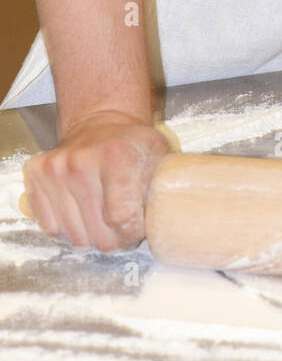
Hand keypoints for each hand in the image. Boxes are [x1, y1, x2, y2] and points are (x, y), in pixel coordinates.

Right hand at [23, 111, 171, 251]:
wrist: (100, 121)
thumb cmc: (133, 145)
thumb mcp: (159, 159)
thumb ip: (162, 191)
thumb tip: (166, 223)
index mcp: (116, 155)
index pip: (121, 219)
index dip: (133, 233)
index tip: (137, 228)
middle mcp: (80, 162)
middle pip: (98, 236)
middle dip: (115, 239)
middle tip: (123, 225)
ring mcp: (54, 169)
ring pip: (75, 237)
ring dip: (93, 235)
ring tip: (104, 215)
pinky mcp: (35, 176)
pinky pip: (52, 228)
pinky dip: (70, 227)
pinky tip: (82, 210)